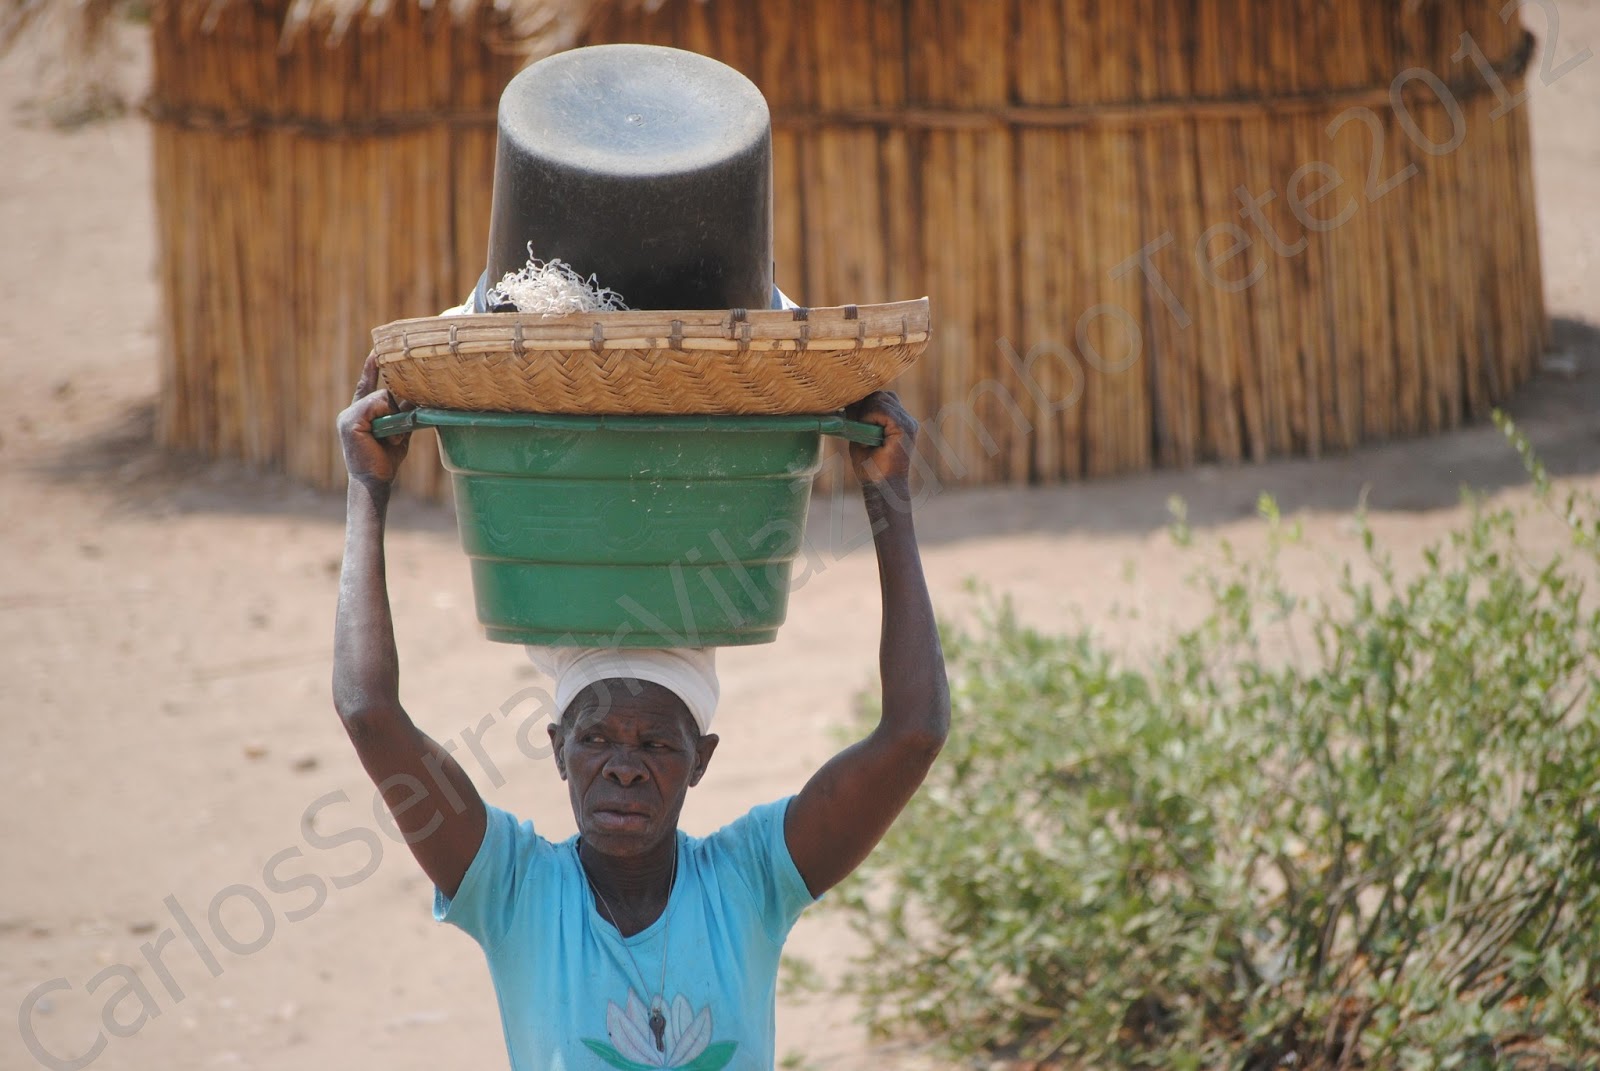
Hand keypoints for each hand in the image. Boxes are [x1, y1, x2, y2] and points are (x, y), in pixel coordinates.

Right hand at [337, 353, 412, 484]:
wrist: (375, 481)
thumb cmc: (386, 460)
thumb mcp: (398, 431)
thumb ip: (402, 414)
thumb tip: (417, 397)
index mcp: (360, 414)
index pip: (366, 385)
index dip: (371, 368)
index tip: (376, 351)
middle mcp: (350, 412)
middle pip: (382, 392)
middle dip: (396, 411)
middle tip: (395, 435)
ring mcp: (348, 415)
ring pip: (381, 397)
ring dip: (393, 417)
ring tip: (391, 438)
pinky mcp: (350, 421)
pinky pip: (376, 404)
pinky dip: (387, 418)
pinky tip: (384, 435)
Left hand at [845, 391, 917, 486]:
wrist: (882, 488)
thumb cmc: (871, 468)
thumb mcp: (861, 437)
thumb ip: (858, 419)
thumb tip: (848, 400)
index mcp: (899, 421)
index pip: (882, 398)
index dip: (865, 403)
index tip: (851, 414)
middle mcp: (906, 419)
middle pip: (881, 394)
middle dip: (864, 404)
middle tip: (854, 423)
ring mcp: (908, 422)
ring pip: (880, 398)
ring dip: (865, 411)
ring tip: (862, 431)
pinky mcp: (904, 428)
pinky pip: (881, 409)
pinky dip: (869, 416)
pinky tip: (866, 431)